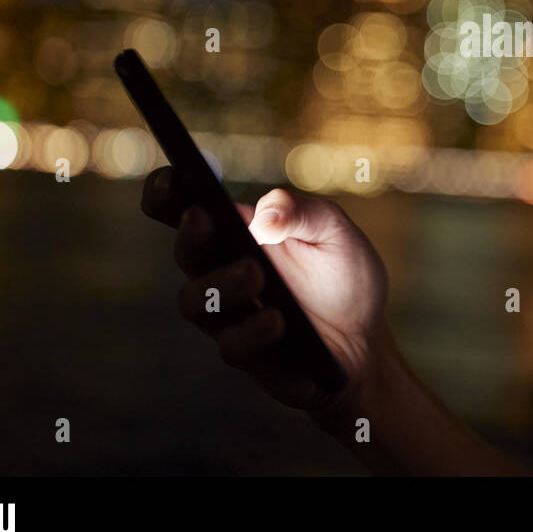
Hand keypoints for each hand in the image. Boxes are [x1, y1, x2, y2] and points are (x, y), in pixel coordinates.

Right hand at [141, 166, 388, 414]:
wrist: (366, 340)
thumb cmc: (343, 277)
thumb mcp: (336, 233)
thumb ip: (304, 213)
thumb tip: (265, 214)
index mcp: (235, 231)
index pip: (184, 207)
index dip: (165, 190)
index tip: (170, 177)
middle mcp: (221, 271)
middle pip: (187, 252)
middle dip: (190, 235)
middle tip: (203, 217)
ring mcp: (229, 315)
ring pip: (197, 303)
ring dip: (222, 286)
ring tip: (256, 274)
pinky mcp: (246, 354)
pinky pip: (234, 346)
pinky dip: (253, 331)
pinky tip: (278, 320)